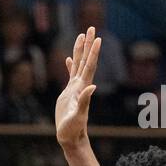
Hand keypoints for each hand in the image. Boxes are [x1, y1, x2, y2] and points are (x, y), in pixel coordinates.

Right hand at [55, 28, 100, 148]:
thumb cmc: (73, 130)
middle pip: (85, 60)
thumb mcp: (78, 116)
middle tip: (91, 27)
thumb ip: (84, 101)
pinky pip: (70, 74)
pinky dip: (70, 65)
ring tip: (81, 35)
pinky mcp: (68, 93)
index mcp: (82, 88)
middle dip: (88, 44)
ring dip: (80, 50)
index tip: (97, 38)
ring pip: (78, 64)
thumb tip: (92, 86)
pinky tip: (69, 58)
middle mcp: (81, 85)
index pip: (89, 66)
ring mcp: (74, 88)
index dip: (93, 52)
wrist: (70, 138)